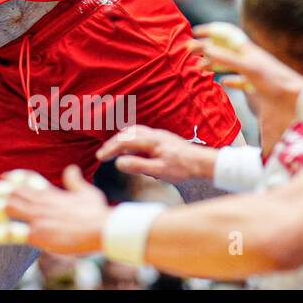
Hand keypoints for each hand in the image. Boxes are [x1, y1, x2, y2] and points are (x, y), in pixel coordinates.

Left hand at [0, 165, 107, 255]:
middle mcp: (42, 202)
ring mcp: (39, 217)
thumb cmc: (97, 213)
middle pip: (15, 192)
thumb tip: (72, 168)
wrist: (103, 228)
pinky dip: (2, 233)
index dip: (15, 177)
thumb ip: (75, 181)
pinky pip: (16, 232)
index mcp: (52, 193)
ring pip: (11, 208)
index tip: (4, 176)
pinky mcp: (40, 234)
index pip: (29, 180)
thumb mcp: (87, 192)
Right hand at [97, 125, 216, 183]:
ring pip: (134, 131)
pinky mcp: (163, 137)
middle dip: (112, 143)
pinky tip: (133, 146)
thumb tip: (118, 163)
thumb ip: (138, 166)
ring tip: (114, 148)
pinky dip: (130, 137)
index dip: (110, 149)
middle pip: (126, 134)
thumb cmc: (182, 168)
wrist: (202, 162)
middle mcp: (152, 134)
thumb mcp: (159, 171)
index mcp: (150, 141)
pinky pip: (141, 132)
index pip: (124, 142)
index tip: (100, 157)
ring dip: (121, 138)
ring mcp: (158, 134)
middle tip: (103, 154)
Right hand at [192, 23, 302, 140]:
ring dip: (214, 65)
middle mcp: (248, 58)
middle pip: (224, 49)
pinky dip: (229, 80)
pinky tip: (224, 83)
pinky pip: (239, 80)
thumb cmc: (275, 81)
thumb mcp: (248, 68)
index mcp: (246, 50)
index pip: (225, 33)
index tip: (194, 34)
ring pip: (229, 64)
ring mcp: (253, 71)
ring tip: (200, 69)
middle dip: (207, 50)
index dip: (210, 31)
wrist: (297, 98)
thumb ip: (226, 58)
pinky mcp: (257, 85)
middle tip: (190, 54)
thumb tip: (204, 47)